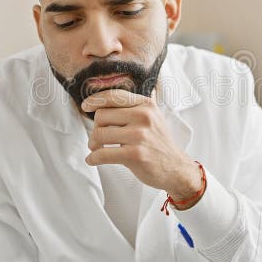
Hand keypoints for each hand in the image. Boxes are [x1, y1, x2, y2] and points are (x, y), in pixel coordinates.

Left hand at [82, 89, 202, 204]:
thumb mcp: (154, 117)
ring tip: (96, 149)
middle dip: (95, 128)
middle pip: (101, 116)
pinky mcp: (135, 155)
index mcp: (146, 105)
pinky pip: (103, 154)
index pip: (114, 96)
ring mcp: (139, 136)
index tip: (86, 106)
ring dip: (93, 144)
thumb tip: (117, 93)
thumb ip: (136, 104)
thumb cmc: (159, 143)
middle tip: (98, 139)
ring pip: (99, 134)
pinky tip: (93, 160)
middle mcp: (143, 117)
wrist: (175, 168)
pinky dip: (93, 158)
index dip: (95, 100)